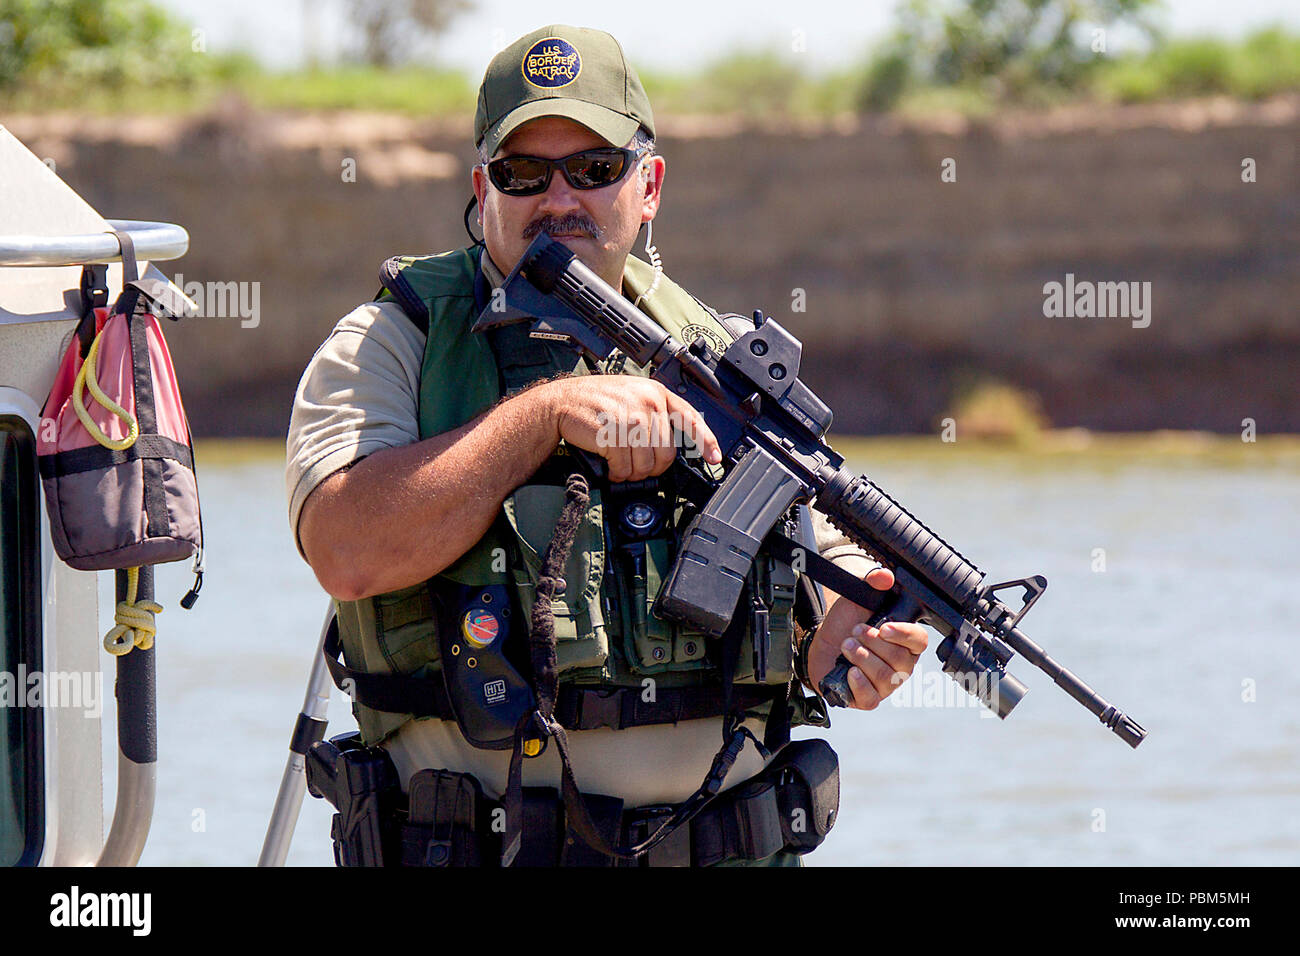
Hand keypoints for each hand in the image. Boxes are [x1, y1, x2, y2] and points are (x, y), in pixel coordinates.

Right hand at [541, 375, 721, 481]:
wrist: (559, 403)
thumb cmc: (594, 404)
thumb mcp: (630, 398)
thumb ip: (653, 415)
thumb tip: (669, 447)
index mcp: (655, 392)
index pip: (690, 418)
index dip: (706, 441)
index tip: (715, 458)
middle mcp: (647, 402)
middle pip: (666, 453)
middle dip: (650, 467)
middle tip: (634, 466)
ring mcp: (631, 417)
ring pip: (646, 464)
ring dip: (631, 472)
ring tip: (619, 465)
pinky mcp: (613, 433)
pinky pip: (624, 467)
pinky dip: (616, 474)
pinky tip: (609, 467)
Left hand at [807, 567, 928, 709]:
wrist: (822, 643)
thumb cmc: (846, 623)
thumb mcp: (858, 598)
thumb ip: (872, 583)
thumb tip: (884, 576)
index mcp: (905, 642)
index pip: (919, 641)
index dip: (904, 634)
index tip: (883, 627)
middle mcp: (900, 666)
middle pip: (900, 660)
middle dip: (872, 643)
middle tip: (854, 631)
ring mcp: (886, 685)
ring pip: (885, 677)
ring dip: (862, 658)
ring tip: (846, 645)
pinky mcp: (868, 699)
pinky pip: (871, 699)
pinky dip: (859, 684)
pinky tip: (849, 671)